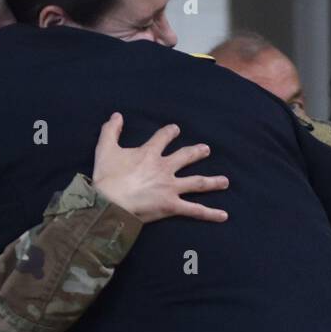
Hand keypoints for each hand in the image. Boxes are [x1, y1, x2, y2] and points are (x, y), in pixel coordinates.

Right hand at [92, 113, 228, 222]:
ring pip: (198, 182)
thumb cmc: (106, 178)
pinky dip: (210, 214)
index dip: (170, 132)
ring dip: (213, 182)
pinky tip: (223, 216)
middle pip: (186, 156)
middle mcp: (164, 168)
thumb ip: (110, 130)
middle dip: (197, 152)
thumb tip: (117, 115)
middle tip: (206, 150)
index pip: (163, 137)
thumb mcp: (104, 149)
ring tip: (225, 181)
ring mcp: (171, 188)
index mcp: (150, 154)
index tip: (175, 129)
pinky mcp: (172, 206)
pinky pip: (195, 210)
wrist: (110, 204)